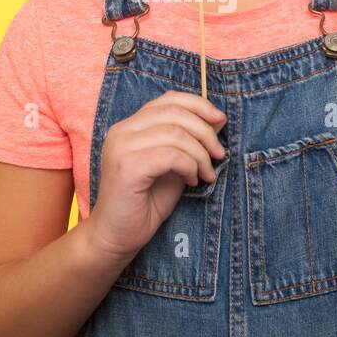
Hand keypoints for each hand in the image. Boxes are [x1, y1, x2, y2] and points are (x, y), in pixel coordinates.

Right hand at [86, 90, 226, 261]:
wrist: (116, 237)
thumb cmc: (145, 204)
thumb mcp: (173, 166)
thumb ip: (188, 142)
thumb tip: (218, 120)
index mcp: (130, 126)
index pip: (169, 99)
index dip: (199, 105)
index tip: (221, 121)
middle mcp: (122, 131)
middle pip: (174, 112)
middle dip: (205, 132)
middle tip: (219, 154)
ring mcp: (121, 147)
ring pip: (175, 133)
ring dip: (200, 153)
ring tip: (206, 173)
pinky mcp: (126, 167)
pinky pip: (170, 155)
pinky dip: (189, 166)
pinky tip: (192, 181)